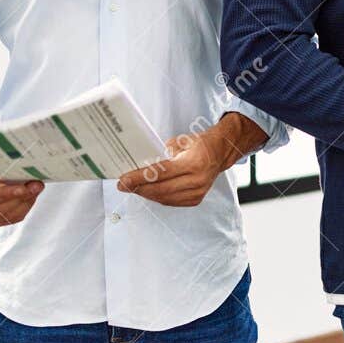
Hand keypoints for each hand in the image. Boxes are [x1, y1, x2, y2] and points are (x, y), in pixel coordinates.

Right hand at [0, 173, 41, 227]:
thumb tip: (13, 159)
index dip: (2, 194)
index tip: (22, 188)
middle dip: (19, 197)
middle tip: (37, 185)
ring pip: (7, 216)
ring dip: (25, 202)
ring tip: (37, 187)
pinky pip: (12, 218)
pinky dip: (25, 206)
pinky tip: (32, 194)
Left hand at [118, 116, 253, 206]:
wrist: (221, 153)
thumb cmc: (200, 144)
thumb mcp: (182, 140)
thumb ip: (163, 152)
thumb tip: (143, 164)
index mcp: (194, 163)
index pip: (162, 173)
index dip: (141, 177)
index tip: (124, 179)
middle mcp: (197, 180)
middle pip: (161, 189)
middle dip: (138, 188)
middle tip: (123, 185)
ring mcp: (198, 192)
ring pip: (165, 198)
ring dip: (146, 194)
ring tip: (133, 188)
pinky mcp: (196, 199)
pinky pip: (171, 202)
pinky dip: (157, 197)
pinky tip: (148, 192)